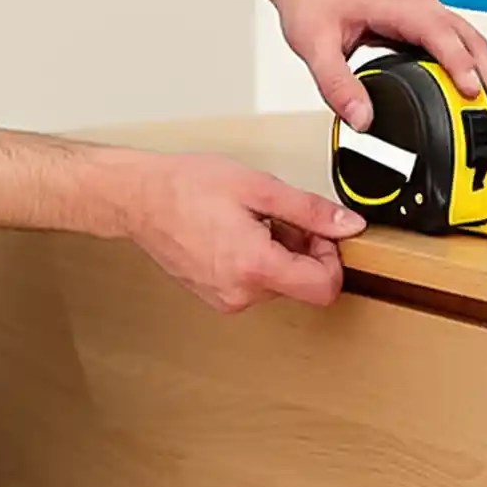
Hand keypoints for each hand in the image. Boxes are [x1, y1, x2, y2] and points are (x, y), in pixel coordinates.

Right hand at [127, 153, 366, 313]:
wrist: (139, 198)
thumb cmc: (186, 188)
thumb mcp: (259, 187)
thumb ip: (310, 210)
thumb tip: (348, 225)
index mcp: (255, 267)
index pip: (324, 288)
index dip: (332, 258)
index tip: (321, 233)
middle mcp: (242, 293)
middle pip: (302, 284)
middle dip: (304, 250)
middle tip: (282, 217)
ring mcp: (227, 299)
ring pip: (280, 284)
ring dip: (281, 254)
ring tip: (254, 222)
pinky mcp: (217, 298)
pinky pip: (255, 285)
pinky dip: (259, 262)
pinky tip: (239, 234)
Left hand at [267, 0, 486, 130]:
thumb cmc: (314, 1)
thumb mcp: (316, 46)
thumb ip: (336, 85)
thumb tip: (360, 117)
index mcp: (398, 7)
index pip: (441, 34)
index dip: (460, 64)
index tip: (472, 92)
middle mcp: (419, 8)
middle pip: (469, 41)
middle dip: (485, 79)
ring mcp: (424, 15)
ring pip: (469, 43)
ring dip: (482, 75)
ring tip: (486, 115)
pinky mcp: (421, 26)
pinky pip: (456, 47)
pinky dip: (468, 71)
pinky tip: (466, 96)